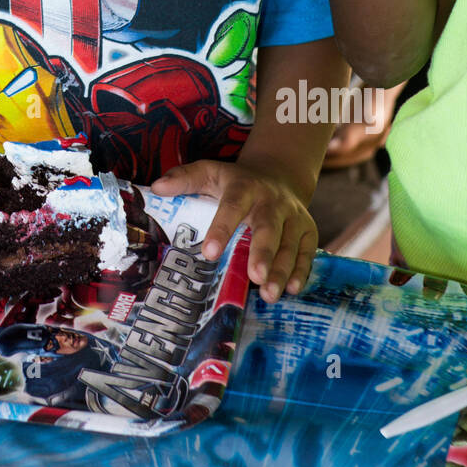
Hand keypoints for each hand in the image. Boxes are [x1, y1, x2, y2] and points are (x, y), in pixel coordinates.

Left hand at [152, 159, 316, 301]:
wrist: (280, 174)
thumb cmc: (237, 182)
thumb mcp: (210, 173)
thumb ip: (185, 178)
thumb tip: (157, 188)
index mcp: (245, 187)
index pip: (233, 205)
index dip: (222, 228)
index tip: (209, 253)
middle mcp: (272, 202)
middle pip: (269, 227)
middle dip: (263, 253)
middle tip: (255, 277)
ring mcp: (293, 216)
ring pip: (290, 244)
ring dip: (281, 269)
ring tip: (270, 294)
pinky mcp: (309, 230)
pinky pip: (307, 252)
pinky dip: (302, 271)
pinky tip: (292, 289)